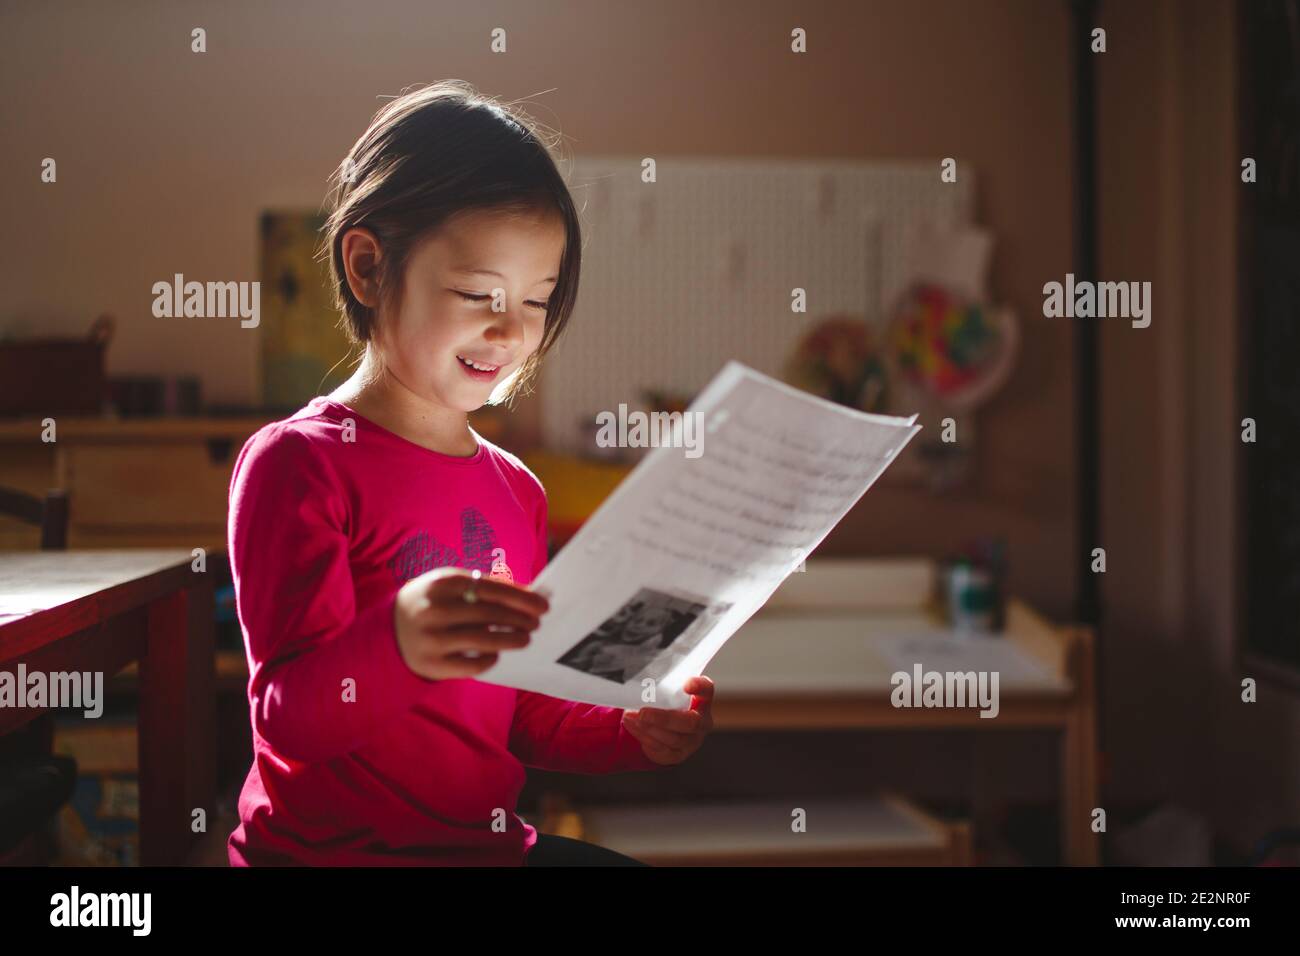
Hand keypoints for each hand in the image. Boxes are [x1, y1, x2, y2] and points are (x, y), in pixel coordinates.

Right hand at [393, 568, 547, 679]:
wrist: (387, 630)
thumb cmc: (430, 603)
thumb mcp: (447, 586)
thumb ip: (480, 587)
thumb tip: (524, 595)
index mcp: (441, 583)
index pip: (490, 588)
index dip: (520, 597)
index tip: (541, 604)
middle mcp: (435, 609)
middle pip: (489, 614)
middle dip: (518, 619)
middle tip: (536, 623)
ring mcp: (432, 638)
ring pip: (482, 640)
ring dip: (510, 639)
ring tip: (525, 638)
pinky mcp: (431, 664)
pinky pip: (469, 664)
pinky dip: (488, 659)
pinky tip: (496, 654)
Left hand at [621, 676, 714, 765]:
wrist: (669, 730)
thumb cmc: (669, 704)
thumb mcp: (669, 693)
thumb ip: (662, 684)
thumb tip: (637, 675)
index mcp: (702, 701)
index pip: (707, 690)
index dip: (699, 687)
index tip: (686, 684)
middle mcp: (702, 722)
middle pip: (690, 723)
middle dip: (664, 718)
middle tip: (643, 712)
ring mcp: (691, 741)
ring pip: (673, 738)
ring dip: (649, 728)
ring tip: (631, 717)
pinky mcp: (677, 755)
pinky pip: (660, 748)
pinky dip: (643, 736)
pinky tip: (632, 725)